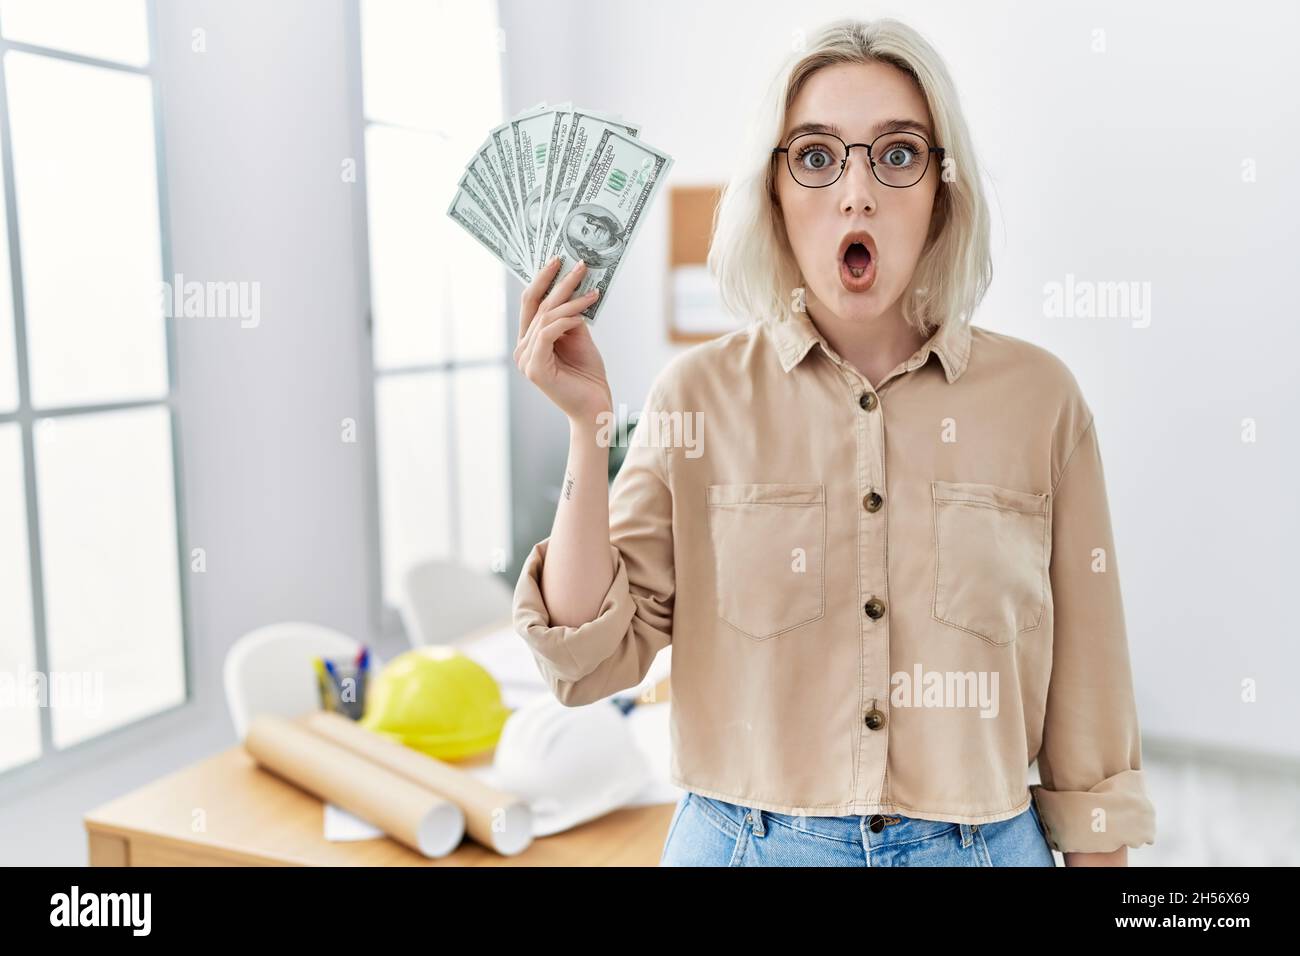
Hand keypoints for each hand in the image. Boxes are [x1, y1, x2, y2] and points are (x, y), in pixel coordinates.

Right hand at [514, 256, 612, 427]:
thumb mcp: (579, 339)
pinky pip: (549, 332)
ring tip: (592, 291)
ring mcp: (525, 359)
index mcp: (529, 342)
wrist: (594, 408)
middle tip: (575, 264)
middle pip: (535, 306)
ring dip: (570, 300)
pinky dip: (567, 319)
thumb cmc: (588, 377)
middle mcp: (522, 349)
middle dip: (555, 282)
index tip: (558, 261)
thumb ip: (570, 318)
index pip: (531, 304)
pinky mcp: (534, 368)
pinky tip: (585, 313)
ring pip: (545, 317)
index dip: (542, 280)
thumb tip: (572, 292)